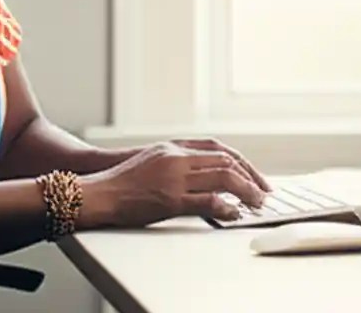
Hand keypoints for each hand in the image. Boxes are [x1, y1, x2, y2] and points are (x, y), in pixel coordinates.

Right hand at [76, 142, 265, 228]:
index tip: (255, 176)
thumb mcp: (152, 160)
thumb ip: (177, 161)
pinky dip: (226, 207)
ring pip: (223, 177)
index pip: (219, 148)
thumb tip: (204, 173)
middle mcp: (177, 157)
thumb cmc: (122, 181)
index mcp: (174, 147)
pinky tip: (235, 213)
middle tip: (263, 192)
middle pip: (226, 160)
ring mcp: (174, 177)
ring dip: (246, 190)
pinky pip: (207, 201)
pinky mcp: (170, 199)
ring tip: (256, 203)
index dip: (241, 162)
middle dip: (250, 177)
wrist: (97, 192)